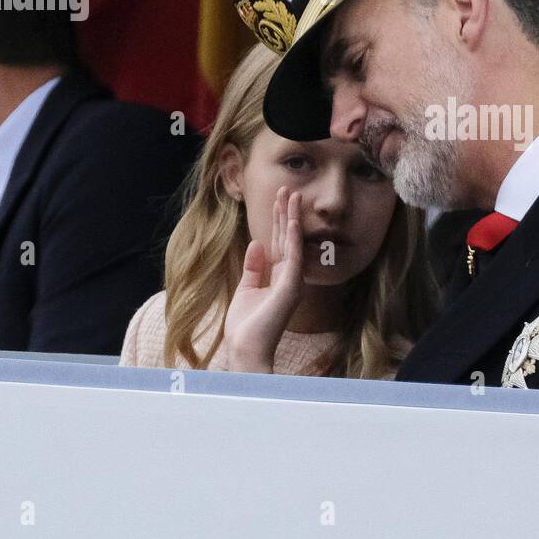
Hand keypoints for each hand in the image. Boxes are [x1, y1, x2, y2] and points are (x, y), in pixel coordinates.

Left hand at [223, 187, 304, 371]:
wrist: (246, 349)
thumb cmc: (245, 326)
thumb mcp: (246, 290)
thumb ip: (253, 268)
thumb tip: (257, 243)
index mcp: (278, 278)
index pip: (279, 243)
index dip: (278, 221)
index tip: (278, 200)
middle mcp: (288, 277)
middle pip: (286, 238)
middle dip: (286, 213)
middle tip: (287, 189)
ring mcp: (291, 281)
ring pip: (292, 242)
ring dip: (291, 218)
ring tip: (291, 195)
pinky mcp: (290, 287)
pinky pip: (293, 256)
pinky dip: (293, 237)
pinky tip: (291, 220)